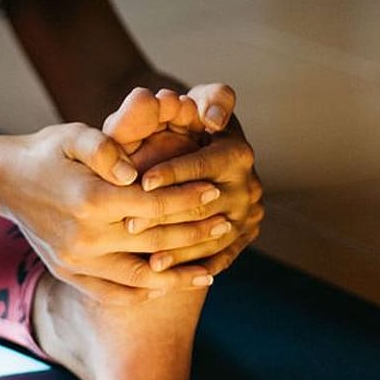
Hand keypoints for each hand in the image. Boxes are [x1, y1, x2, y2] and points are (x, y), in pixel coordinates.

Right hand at [0, 122, 216, 302]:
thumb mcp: (73, 135)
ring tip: (211, 266)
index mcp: (88, 198)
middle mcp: (82, 236)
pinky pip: (114, 293)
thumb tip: (135, 171)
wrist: (5, 181)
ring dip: (180, 273)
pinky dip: (146, 291)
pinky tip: (170, 283)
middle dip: (195, 233)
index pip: (153, 204)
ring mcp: (75, 260)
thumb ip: (106, 147)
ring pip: (140, 275)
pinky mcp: (69, 274)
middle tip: (227, 224)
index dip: (188, 199)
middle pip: (154, 240)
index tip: (216, 192)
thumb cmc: (48, 152)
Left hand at [103, 85, 263, 276]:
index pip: (205, 163)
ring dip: (180, 250)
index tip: (141, 181)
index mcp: (236, 150)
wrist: (190, 150)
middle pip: (207, 204)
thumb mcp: (179, 107)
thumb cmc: (176, 124)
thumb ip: (186, 103)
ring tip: (147, 261)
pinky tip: (167, 276)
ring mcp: (249, 213)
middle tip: (130, 226)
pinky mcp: (244, 236)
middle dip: (167, 216)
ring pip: (214, 237)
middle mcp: (249, 183)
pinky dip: (195, 267)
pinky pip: (222, 257)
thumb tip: (212, 118)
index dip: (174, 172)